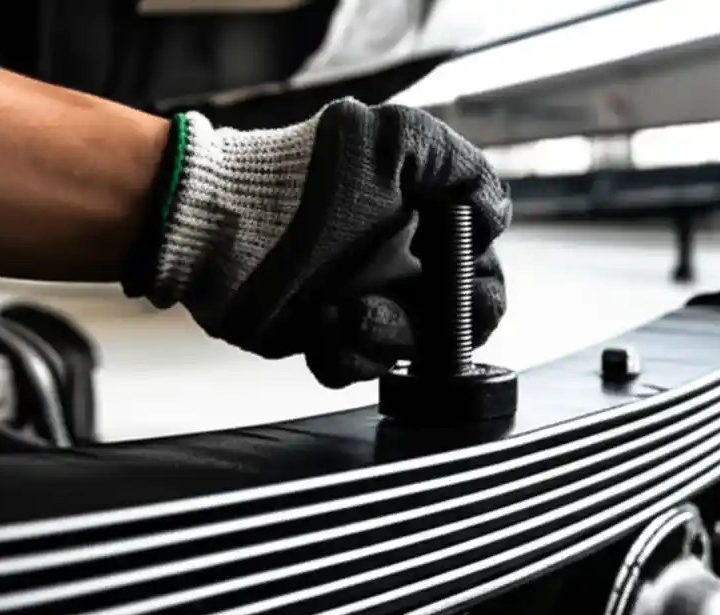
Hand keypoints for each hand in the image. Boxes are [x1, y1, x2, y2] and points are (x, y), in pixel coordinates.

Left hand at [125, 97, 510, 386]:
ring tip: (333, 311)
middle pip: (446, 336)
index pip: (481, 285)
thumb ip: (464, 172)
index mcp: (428, 231)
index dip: (474, 301)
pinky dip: (339, 355)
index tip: (450, 298)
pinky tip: (314, 324)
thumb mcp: (400, 141)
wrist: (224, 220)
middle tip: (373, 309)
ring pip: (400, 356)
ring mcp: (364, 304)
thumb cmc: (307, 176)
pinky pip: (354, 368)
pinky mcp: (325, 334)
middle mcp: (401, 271)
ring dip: (374, 339)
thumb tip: (494, 219)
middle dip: (415, 330)